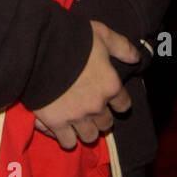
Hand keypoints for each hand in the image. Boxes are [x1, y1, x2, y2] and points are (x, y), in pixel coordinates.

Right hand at [32, 20, 139, 149]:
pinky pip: (68, 141)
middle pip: (106, 123)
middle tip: (92, 110)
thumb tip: (136, 58)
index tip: (112, 100)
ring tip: (79, 123)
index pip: (123, 104)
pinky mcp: (57, 123)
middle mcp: (97, 105)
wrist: (41, 48)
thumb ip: (122, 47)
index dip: (118, 103)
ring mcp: (77, 116)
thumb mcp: (102, 34)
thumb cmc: (73, 39)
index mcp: (110, 85)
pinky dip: (67, 137)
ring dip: (86, 130)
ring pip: (89, 136)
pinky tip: (63, 130)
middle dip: (101, 118)